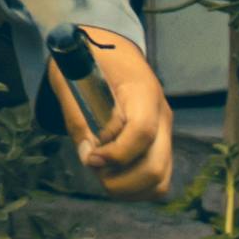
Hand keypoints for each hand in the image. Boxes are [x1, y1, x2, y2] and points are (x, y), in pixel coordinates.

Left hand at [52, 31, 174, 199]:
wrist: (113, 51)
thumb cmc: (90, 62)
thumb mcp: (73, 80)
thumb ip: (78, 118)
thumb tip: (88, 157)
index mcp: (142, 91)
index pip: (142, 132)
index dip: (115, 154)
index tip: (91, 158)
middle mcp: (162, 115)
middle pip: (155, 166)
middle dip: (119, 180)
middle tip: (94, 165)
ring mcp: (165, 132)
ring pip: (159, 180)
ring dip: (127, 187)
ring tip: (103, 170)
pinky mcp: (161, 145)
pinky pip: (157, 181)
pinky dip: (134, 188)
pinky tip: (113, 173)